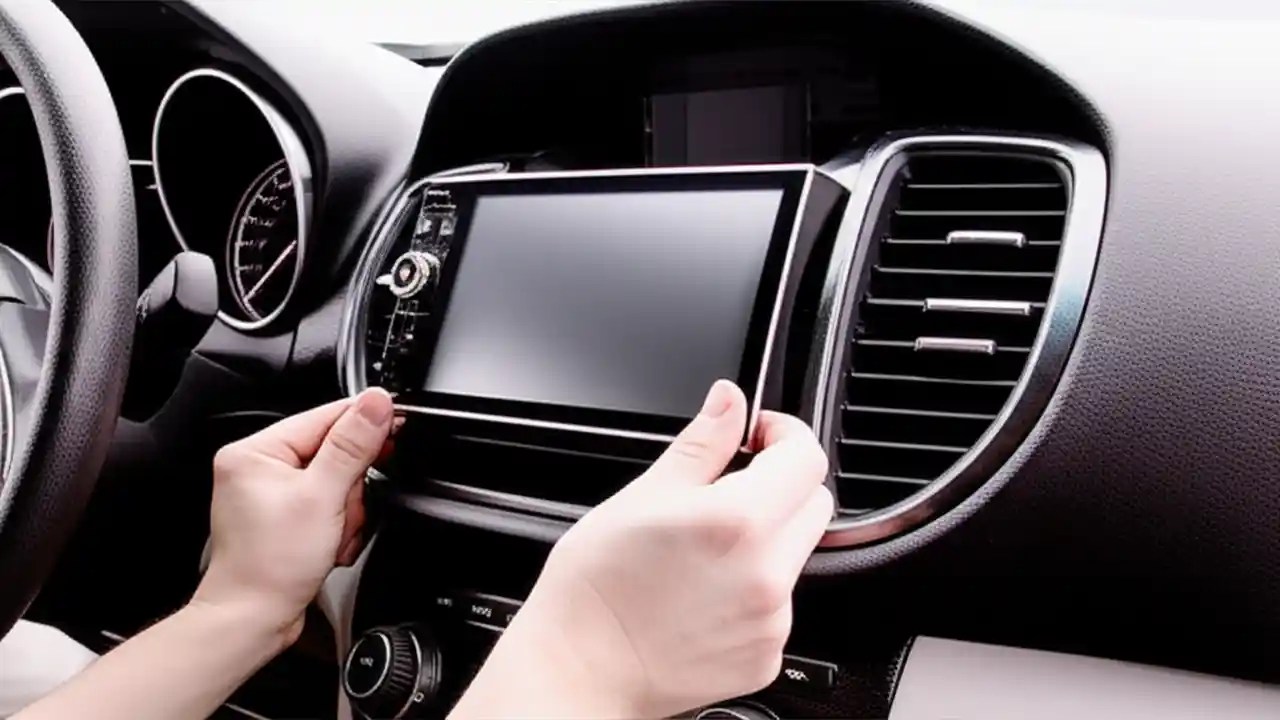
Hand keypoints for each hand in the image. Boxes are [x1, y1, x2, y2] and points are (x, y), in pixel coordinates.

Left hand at [192, 388, 394, 645]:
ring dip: (346, 512)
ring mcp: (271, 495)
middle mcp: (258, 468)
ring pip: (338, 483)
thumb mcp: (322, 496)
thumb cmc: (270, 566)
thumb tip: (377, 402)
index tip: (397, 425)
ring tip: (332, 536)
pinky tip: (329, 545)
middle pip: (336, 453)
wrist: (253, 620)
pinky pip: (329, 505)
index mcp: (255, 451)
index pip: (325, 416)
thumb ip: (353, 445)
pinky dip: (338, 526)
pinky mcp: (286, 518)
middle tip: (342, 513)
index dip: (365, 424)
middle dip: (349, 489)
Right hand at [453, 380, 831, 718]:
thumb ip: (702, 442)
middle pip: (812, 503)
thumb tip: (730, 400)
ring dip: (766, 539)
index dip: (783, 434)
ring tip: (703, 550)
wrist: (579, 670)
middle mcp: (767, 573)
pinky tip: (704, 592)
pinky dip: (753, 589)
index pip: (806, 456)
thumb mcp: (644, 494)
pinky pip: (779, 604)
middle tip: (726, 489)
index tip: (756, 436)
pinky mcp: (766, 655)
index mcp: (740, 520)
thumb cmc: (595, 587)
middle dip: (779, 485)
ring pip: (795, 554)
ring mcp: (772, 620)